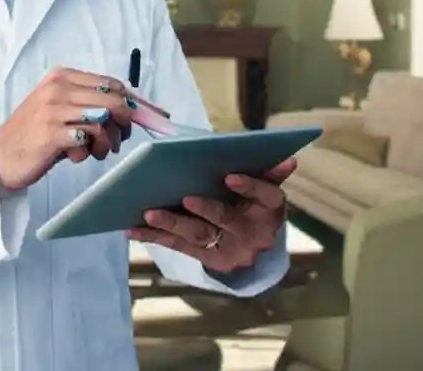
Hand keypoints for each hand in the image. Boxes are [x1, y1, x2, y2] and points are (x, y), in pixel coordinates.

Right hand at [0, 67, 132, 190]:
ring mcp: (54, 109)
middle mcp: (58, 88)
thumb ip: (89, 102)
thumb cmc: (35, 133)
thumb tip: (130, 106)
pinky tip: (76, 155)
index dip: (127, 104)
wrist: (1, 154)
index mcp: (62, 77)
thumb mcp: (60, 108)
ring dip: (107, 141)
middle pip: (113, 101)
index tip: (127, 122)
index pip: (112, 84)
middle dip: (123, 125)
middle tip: (118, 140)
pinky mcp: (52, 132)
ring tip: (96, 151)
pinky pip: (89, 138)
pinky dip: (89, 151)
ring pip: (104, 120)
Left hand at [126, 158, 296, 274]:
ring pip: (199, 235)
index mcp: (271, 209)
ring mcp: (232, 250)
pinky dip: (156, 237)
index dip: (250, 186)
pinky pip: (180, 247)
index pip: (267, 196)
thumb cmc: (254, 203)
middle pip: (227, 219)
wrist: (253, 245)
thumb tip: (289, 161)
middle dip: (205, 209)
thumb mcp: (265, 190)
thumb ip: (268, 173)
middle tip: (185, 198)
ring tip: (148, 213)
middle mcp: (254, 234)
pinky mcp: (211, 261)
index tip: (230, 176)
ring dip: (172, 223)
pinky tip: (133, 230)